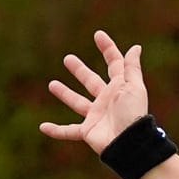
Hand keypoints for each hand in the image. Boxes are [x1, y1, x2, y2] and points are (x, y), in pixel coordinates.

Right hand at [40, 30, 152, 155]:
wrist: (129, 143)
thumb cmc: (133, 114)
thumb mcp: (134, 87)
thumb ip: (131, 68)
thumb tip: (135, 47)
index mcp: (119, 88)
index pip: (114, 64)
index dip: (108, 49)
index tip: (98, 35)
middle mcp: (107, 101)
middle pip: (91, 82)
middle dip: (80, 71)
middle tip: (68, 59)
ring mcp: (96, 116)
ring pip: (77, 103)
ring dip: (65, 94)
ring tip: (52, 84)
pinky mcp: (88, 131)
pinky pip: (68, 131)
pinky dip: (56, 131)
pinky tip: (43, 127)